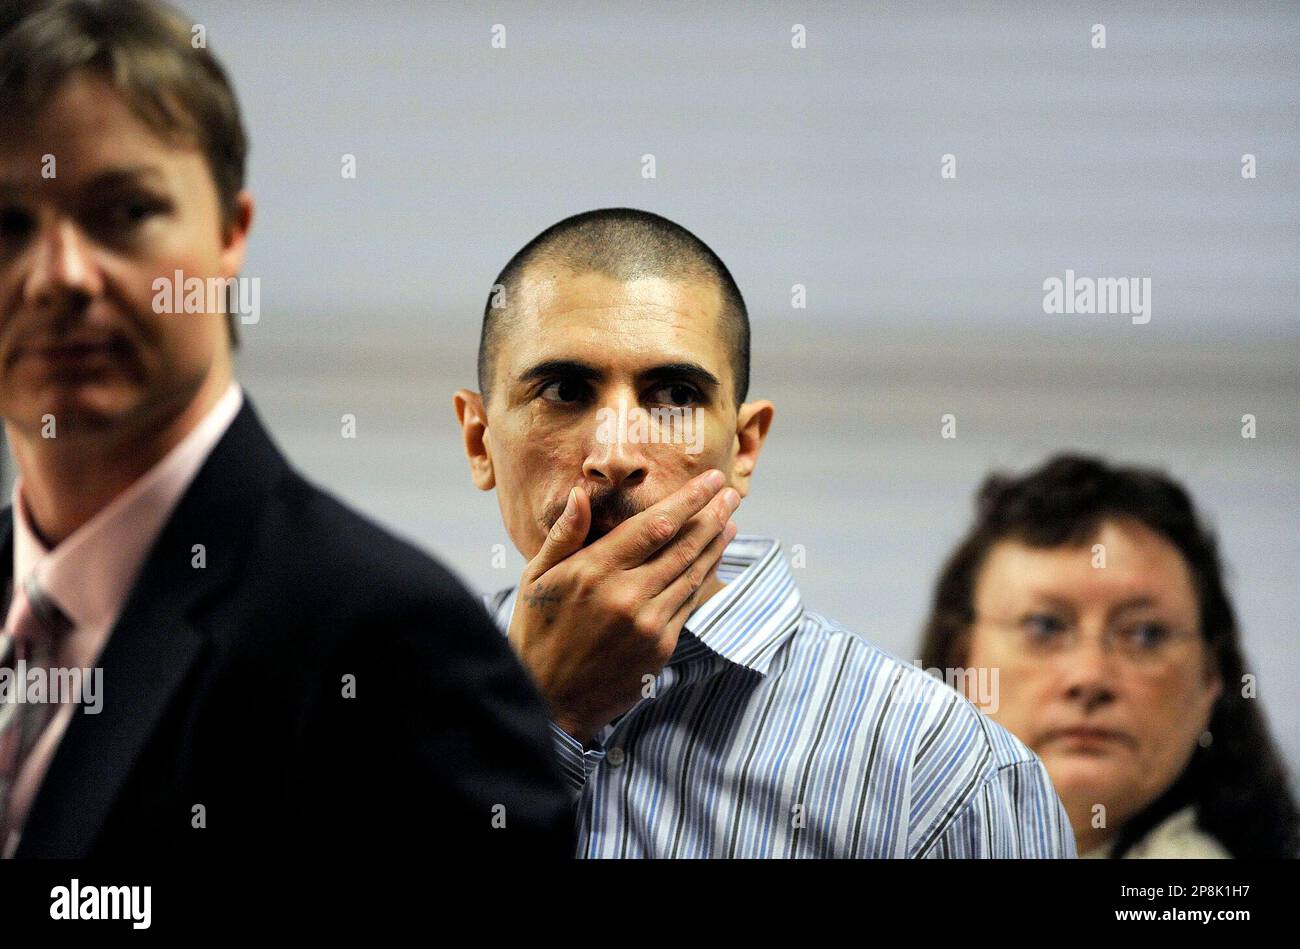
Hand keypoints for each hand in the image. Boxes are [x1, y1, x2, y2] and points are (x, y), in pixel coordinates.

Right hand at [507, 469, 740, 742]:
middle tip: (730, 493)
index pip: (654, 525)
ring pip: (691, 574)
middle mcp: (626, 596)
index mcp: (594, 572)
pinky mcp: (660, 648)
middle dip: (711, 515)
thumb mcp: (536, 579)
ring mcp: (648, 624)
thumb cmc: (537, 633)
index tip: (710, 480)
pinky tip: (710, 561)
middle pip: (683, 546)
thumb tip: (582, 492)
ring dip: (714, 545)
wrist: (548, 701)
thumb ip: (564, 535)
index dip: (688, 499)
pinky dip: (703, 577)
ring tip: (729, 521)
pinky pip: (687, 603)